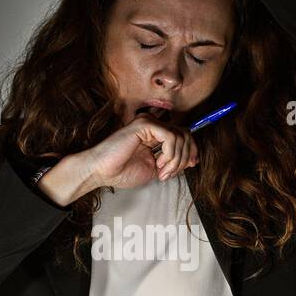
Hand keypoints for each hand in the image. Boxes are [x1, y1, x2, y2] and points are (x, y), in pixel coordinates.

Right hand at [81, 112, 197, 190]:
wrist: (102, 171)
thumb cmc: (122, 171)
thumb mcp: (155, 169)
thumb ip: (172, 162)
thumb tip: (191, 159)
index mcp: (154, 134)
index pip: (183, 135)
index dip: (192, 149)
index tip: (192, 164)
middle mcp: (153, 125)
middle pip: (185, 134)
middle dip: (185, 156)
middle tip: (170, 172)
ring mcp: (148, 122)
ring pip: (180, 136)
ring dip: (176, 159)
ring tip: (162, 171)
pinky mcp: (144, 124)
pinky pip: (170, 136)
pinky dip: (170, 154)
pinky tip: (159, 164)